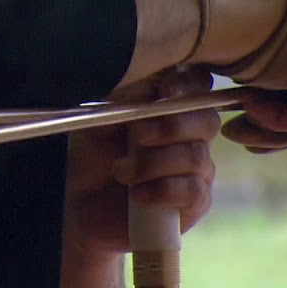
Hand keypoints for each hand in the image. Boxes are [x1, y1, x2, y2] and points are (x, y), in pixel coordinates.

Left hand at [63, 68, 220, 257]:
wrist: (80, 201)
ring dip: (152, 164)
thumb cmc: (92, 152)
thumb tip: (151, 87)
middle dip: (170, 126)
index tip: (165, 90)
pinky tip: (137, 193)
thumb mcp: (101, 118)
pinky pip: (192, 191)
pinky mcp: (194, 202)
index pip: (198, 85)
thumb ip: (128, 98)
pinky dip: (161, 190)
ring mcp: (198, 169)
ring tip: (120, 171)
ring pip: (195, 157)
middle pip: (207, 120)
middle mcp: (192, 135)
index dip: (187, 85)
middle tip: (136, 135)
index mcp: (171, 105)